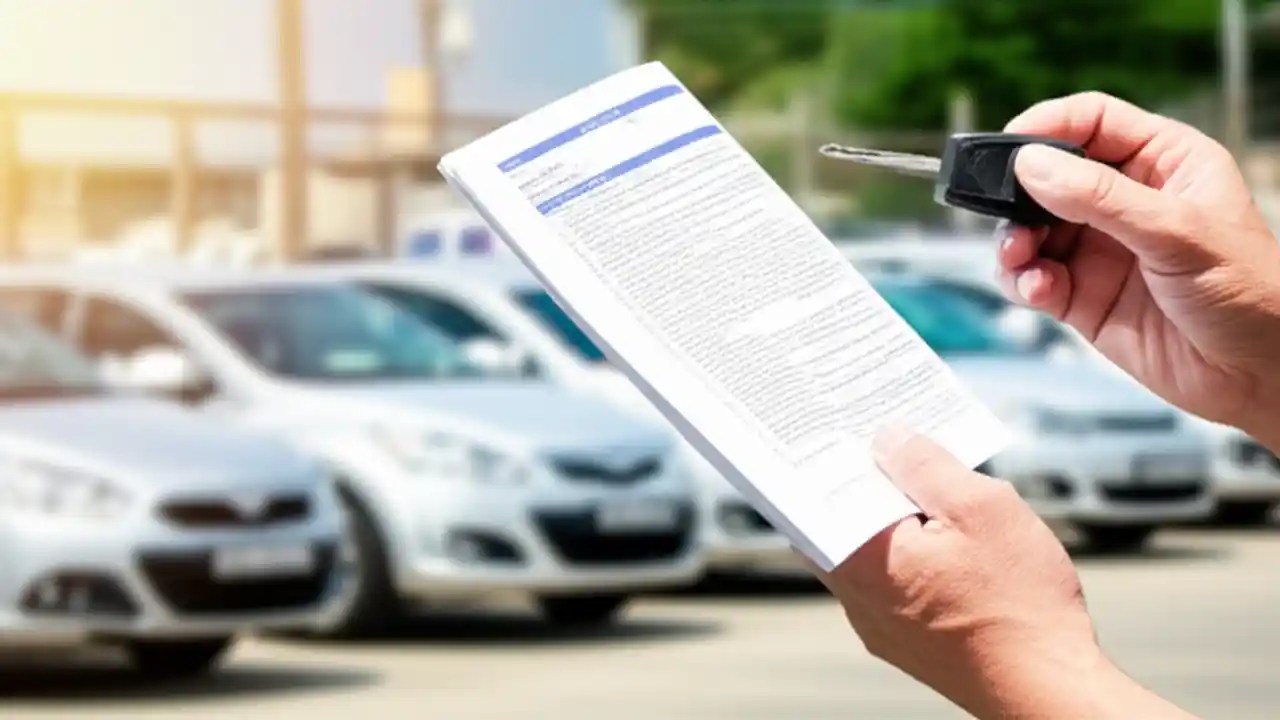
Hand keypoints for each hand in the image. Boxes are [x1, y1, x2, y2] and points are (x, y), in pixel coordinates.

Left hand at [817, 428, 1196, 718]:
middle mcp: (857, 600)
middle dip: (860, 481)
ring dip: (888, 518)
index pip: (815, 499)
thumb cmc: (1018, 602)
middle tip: (881, 440)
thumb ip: (926, 466)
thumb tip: (887, 438)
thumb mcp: (979, 508)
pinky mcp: (909, 642)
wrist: (1049, 690)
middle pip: (839, 524)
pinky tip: (943, 533)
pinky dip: (907, 552)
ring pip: (869, 554)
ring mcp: (881, 626)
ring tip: (922, 480)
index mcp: (860, 562)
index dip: (824, 458)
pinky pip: (893, 583)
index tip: (832, 426)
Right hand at [996, 92, 1279, 442]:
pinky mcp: (1083, 296)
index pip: (1093, 122)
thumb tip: (1032, 164)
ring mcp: (1101, 249)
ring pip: (1031, 228)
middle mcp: (1126, 200)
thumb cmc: (1251, 294)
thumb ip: (1100, 197)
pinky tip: (1038, 289)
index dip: (1048, 126)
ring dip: (1013, 241)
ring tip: (1018, 256)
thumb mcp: (1177, 233)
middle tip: (1001, 210)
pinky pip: (1033, 277)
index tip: (1012, 148)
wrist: (1258, 376)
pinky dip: (1023, 281)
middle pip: (1048, 175)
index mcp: (1164, 163)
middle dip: (1017, 192)